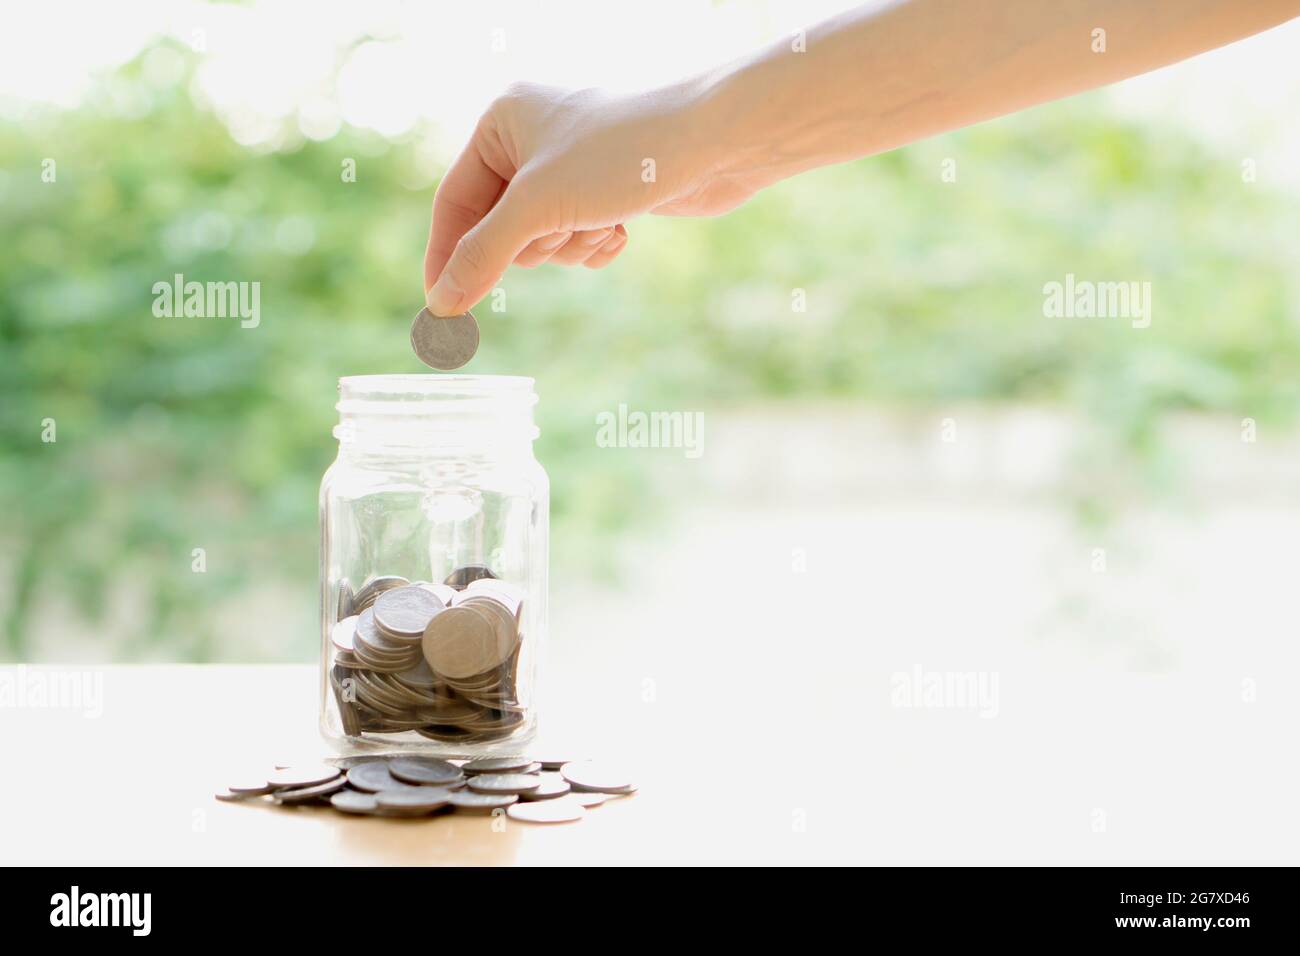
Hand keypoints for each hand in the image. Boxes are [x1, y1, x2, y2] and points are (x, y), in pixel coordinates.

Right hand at [423, 80, 756, 315]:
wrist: (716, 143)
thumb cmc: (622, 157)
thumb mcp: (538, 208)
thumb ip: (482, 256)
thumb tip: (440, 304)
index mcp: (502, 121)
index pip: (454, 201)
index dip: (447, 255)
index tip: (440, 307)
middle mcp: (532, 139)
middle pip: (499, 228)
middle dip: (536, 243)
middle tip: (563, 228)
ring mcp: (572, 166)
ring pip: (543, 240)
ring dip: (571, 245)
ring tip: (602, 220)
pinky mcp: (608, 191)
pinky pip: (578, 239)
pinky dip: (596, 244)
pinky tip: (622, 228)